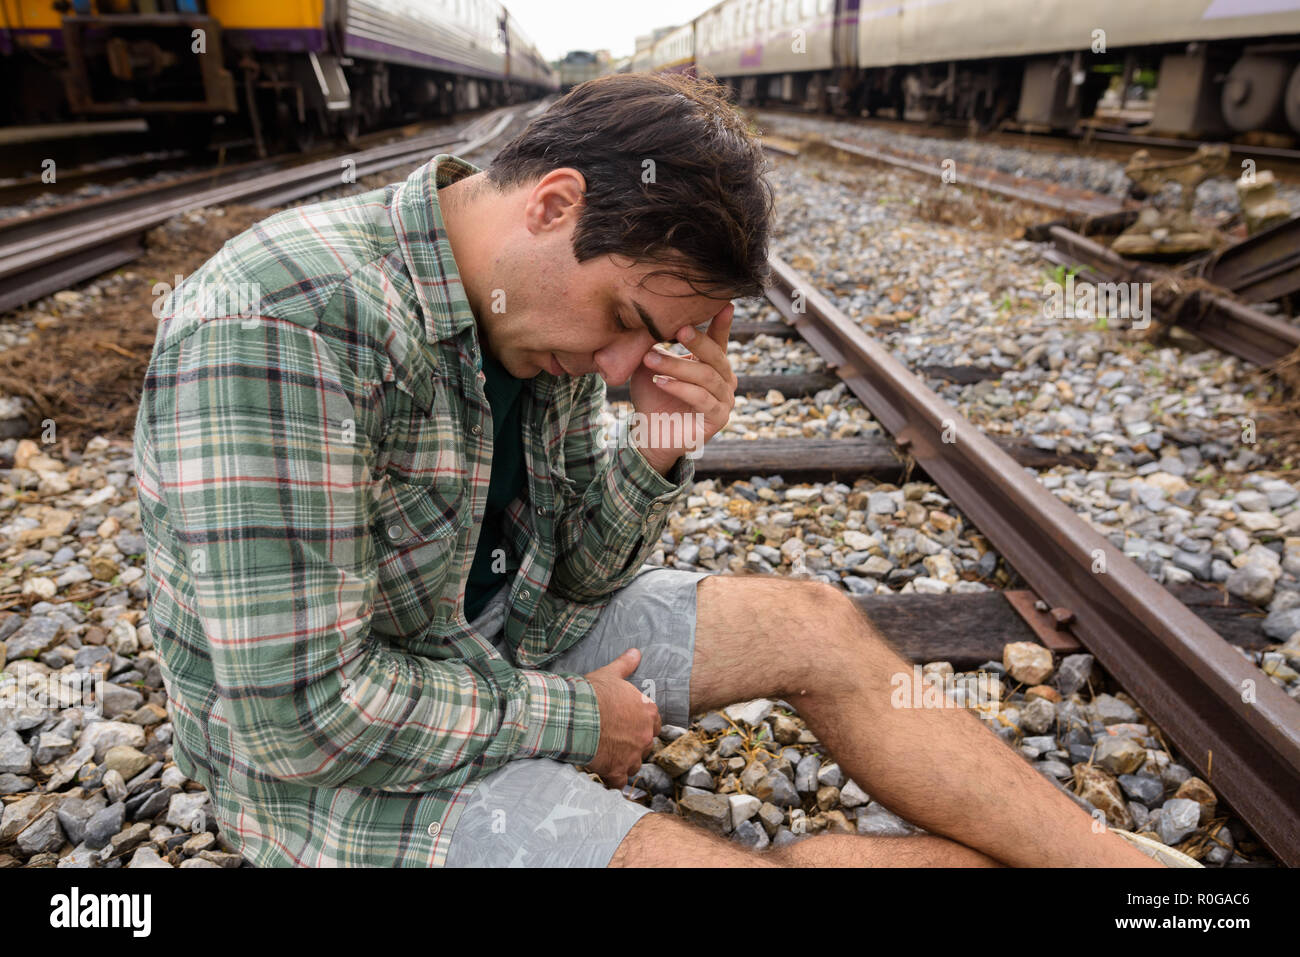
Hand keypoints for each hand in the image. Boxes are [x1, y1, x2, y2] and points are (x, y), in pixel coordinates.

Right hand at [583, 648, 661, 789]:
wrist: (575, 715)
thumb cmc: (593, 693)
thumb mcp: (610, 674)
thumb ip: (625, 665)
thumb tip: (636, 652)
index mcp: (648, 712)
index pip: (654, 723)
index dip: (641, 724)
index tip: (628, 724)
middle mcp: (645, 735)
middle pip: (644, 745)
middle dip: (633, 744)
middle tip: (615, 740)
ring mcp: (633, 755)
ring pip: (634, 764)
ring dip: (624, 762)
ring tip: (608, 756)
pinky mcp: (618, 770)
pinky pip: (619, 782)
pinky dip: (612, 779)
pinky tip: (603, 773)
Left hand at [626, 301, 737, 474]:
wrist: (650, 434)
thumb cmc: (653, 397)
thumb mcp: (651, 366)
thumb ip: (654, 345)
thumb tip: (647, 319)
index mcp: (713, 365)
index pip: (719, 341)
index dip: (722, 323)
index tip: (724, 304)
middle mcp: (725, 381)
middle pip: (715, 356)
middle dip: (696, 341)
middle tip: (678, 329)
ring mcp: (725, 401)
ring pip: (705, 377)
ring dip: (677, 367)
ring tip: (652, 361)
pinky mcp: (718, 419)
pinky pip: (702, 399)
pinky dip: (680, 388)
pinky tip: (661, 382)